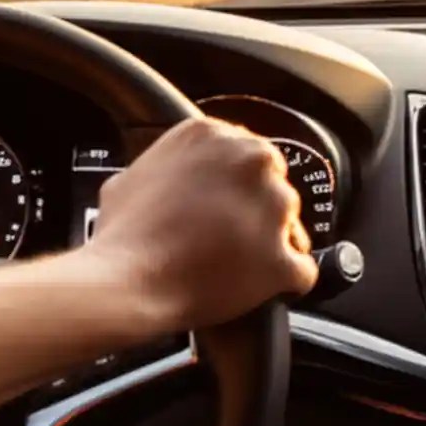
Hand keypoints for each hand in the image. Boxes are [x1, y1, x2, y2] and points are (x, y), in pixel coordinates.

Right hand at [83, 118, 317, 330]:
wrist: (124, 284)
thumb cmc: (123, 236)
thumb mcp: (134, 175)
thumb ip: (171, 163)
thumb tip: (176, 173)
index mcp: (214, 135)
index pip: (250, 156)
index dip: (238, 187)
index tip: (227, 205)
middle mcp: (250, 161)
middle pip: (275, 186)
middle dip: (258, 212)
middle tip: (228, 238)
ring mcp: (273, 207)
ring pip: (293, 228)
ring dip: (271, 246)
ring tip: (235, 267)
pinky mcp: (283, 257)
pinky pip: (303, 271)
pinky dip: (286, 283)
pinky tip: (261, 290)